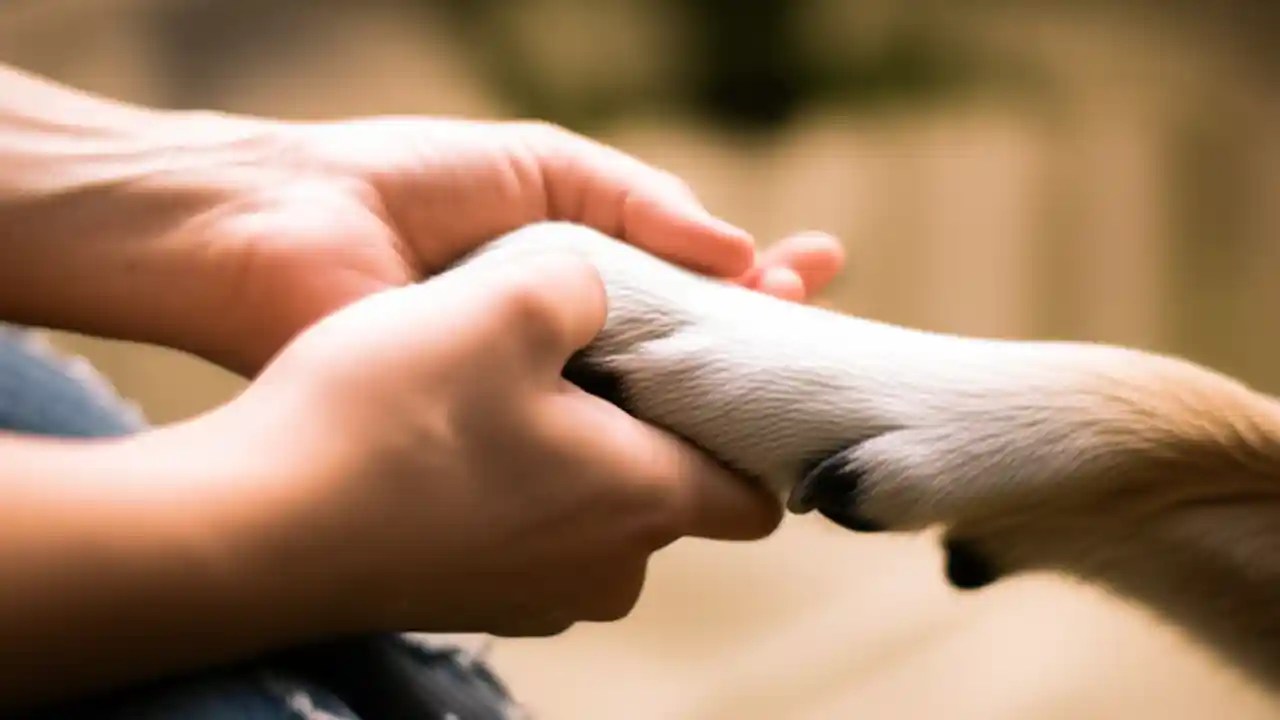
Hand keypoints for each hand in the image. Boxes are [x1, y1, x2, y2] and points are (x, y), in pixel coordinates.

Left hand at [168, 115, 844, 371]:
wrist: (283, 230)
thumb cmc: (405, 180)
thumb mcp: (543, 166)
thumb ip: (638, 200)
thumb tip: (736, 248)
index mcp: (578, 259)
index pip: (690, 272)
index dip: (756, 274)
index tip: (819, 267)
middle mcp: (566, 327)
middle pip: (681, 341)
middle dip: (754, 330)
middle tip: (817, 323)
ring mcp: (535, 382)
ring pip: (641, 398)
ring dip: (712, 387)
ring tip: (785, 369)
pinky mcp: (499, 427)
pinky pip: (581, 437)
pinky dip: (639, 438)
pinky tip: (694, 433)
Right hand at [206, 250, 780, 635]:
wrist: (245, 530)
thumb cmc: (388, 418)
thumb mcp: (509, 300)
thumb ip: (595, 280)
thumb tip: (603, 295)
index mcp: (644, 502)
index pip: (757, 490)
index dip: (753, 424)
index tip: (727, 369)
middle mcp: (602, 568)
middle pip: (670, 488)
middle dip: (653, 415)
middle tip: (608, 340)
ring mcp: (531, 594)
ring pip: (592, 504)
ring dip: (576, 438)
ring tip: (518, 368)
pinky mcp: (466, 595)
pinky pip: (527, 524)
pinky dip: (518, 473)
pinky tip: (456, 422)